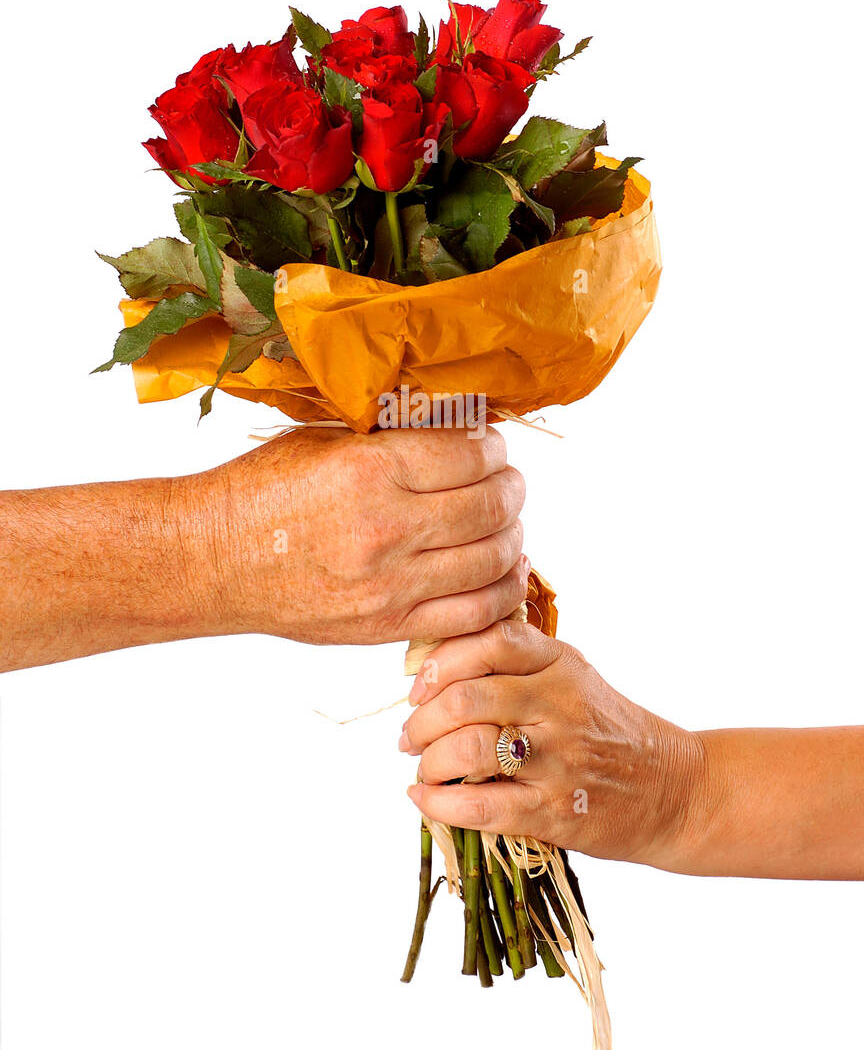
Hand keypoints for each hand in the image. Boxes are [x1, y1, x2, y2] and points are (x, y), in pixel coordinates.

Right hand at [188, 426, 528, 644]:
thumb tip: (463, 423)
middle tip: (507, 479)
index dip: (492, 444)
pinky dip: (502, 588)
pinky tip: (502, 569)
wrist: (212, 560)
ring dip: (513, 534)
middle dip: (511, 485)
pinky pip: (474, 613)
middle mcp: (386, 528)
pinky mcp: (386, 626)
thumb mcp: (323, 439)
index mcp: (368, 470)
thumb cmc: (263, 490)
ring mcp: (390, 585)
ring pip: (493, 559)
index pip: (469, 452)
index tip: (490, 442)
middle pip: (491, 505)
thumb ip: (393, 434)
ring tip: (506, 521)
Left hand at [400, 621, 704, 868]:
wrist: (674, 790)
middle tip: (410, 737)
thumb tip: (437, 662)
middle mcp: (560, 705)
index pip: (491, 640)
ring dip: (430, 761)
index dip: (441, 662)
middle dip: (423, 720)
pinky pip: (483, 806)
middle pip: (468, 697)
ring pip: (471, 747)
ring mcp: (559, 759)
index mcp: (561, 664)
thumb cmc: (610, 732)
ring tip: (424, 769)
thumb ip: (519, 663)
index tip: (419, 687)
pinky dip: (440, 805)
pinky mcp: (556, 810)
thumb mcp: (575, 678)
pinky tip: (424, 800)